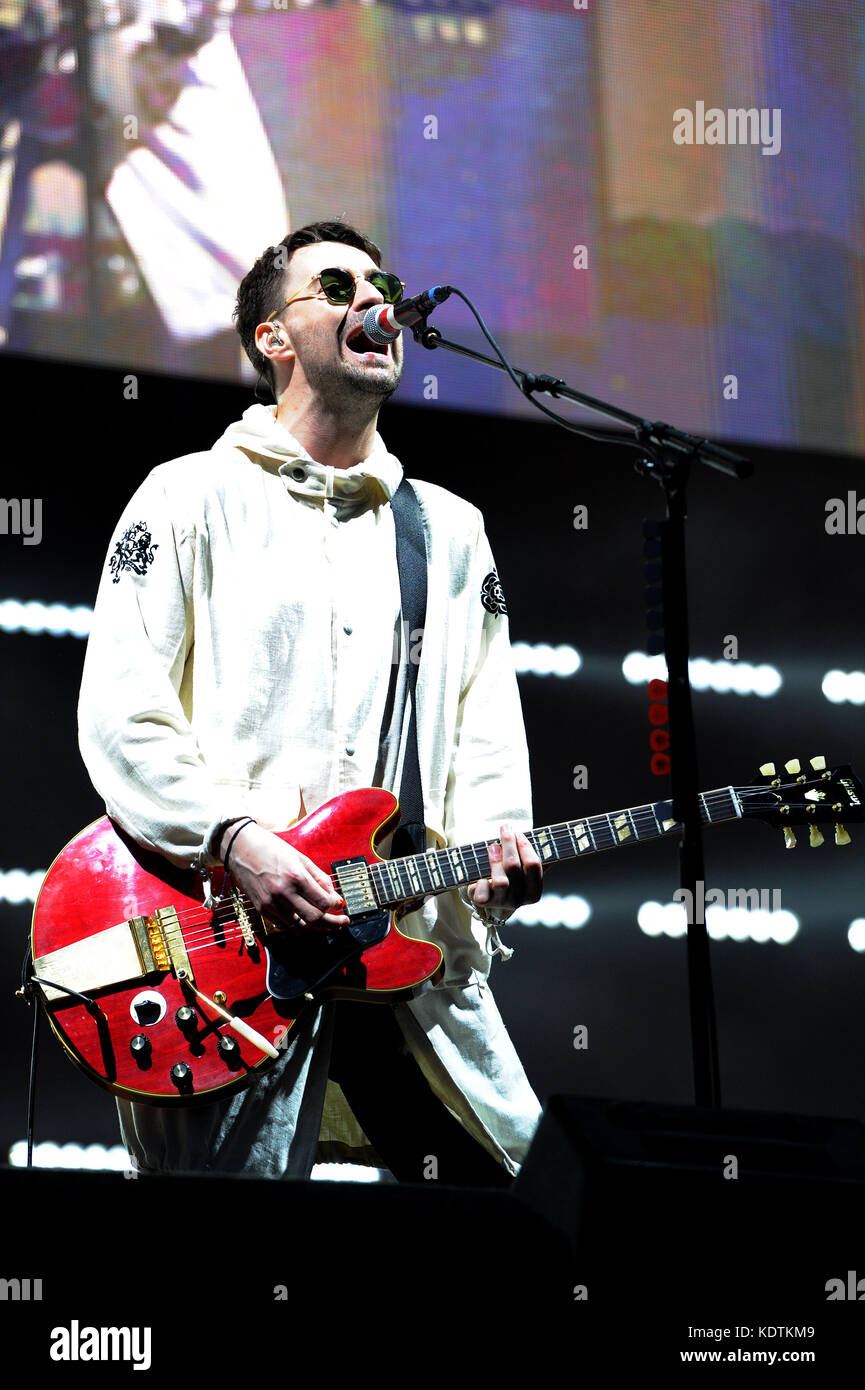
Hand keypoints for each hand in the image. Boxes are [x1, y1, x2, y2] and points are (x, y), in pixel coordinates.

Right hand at [220, 822, 348, 931]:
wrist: (239, 847)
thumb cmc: (270, 848)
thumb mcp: (300, 858)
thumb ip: (319, 878)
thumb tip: (334, 896)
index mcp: (295, 876)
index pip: (323, 902)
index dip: (336, 906)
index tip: (340, 904)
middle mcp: (283, 893)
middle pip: (314, 918)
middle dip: (333, 923)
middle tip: (342, 921)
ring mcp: (271, 904)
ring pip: (300, 927)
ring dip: (318, 928)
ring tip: (330, 926)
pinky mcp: (262, 910)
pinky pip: (285, 926)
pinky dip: (300, 927)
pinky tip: (309, 923)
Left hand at [468, 823, 541, 917]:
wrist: (491, 897)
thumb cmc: (511, 878)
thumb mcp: (524, 871)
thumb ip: (535, 858)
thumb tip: (547, 838)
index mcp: (534, 892)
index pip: (533, 865)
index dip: (525, 846)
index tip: (517, 833)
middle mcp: (519, 899)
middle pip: (514, 867)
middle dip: (508, 844)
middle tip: (504, 829)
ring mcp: (501, 902)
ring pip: (500, 880)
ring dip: (495, 859)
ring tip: (492, 847)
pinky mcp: (485, 902)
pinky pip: (482, 891)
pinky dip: (480, 882)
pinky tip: (480, 875)